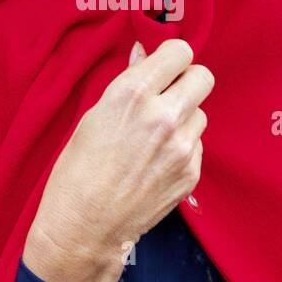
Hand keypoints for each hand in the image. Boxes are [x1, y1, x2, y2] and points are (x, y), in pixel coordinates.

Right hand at [23, 37, 213, 281]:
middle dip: (187, 81)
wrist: (85, 228)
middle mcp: (162, 116)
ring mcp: (181, 147)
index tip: (164, 66)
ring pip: (200, 113)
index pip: (179, 52)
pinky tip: (156, 162)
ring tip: (155, 137)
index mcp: (132, 94)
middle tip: (170, 94)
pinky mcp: (191, 172)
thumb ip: (128, 83)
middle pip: (203, 77)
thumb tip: (146, 55)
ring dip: (184, 118)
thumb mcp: (93, 117)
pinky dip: (182, 147)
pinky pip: (197, 144)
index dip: (171, 58)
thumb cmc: (78, 170)